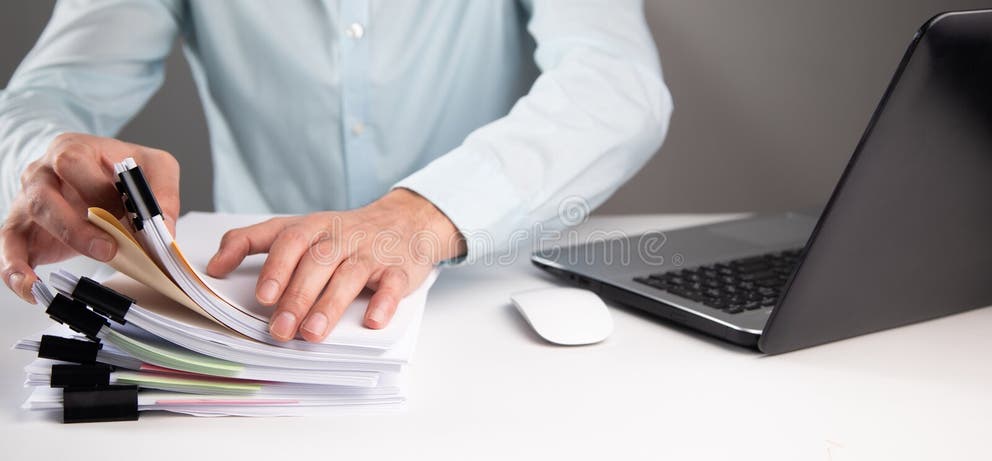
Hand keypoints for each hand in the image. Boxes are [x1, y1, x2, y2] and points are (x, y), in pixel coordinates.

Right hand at [1, 133, 180, 301]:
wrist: (89, 173)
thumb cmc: (119, 169)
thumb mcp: (153, 166)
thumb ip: (163, 192)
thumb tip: (164, 229)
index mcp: (72, 150)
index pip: (74, 163)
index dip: (98, 191)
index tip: (126, 214)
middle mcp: (42, 173)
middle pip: (44, 194)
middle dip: (76, 225)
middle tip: (109, 248)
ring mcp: (27, 201)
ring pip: (28, 221)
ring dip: (56, 248)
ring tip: (80, 270)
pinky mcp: (21, 230)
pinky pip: (8, 249)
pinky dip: (14, 271)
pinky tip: (32, 289)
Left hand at [206, 188, 465, 341]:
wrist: (406, 220)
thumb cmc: (343, 233)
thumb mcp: (298, 228)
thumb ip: (252, 241)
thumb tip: (213, 267)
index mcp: (312, 228)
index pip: (290, 241)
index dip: (275, 268)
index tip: (261, 296)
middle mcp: (340, 237)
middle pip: (316, 263)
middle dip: (296, 297)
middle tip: (280, 329)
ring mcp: (371, 252)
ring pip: (349, 275)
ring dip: (330, 305)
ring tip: (313, 334)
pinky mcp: (398, 268)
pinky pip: (392, 283)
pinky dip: (384, 302)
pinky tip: (374, 321)